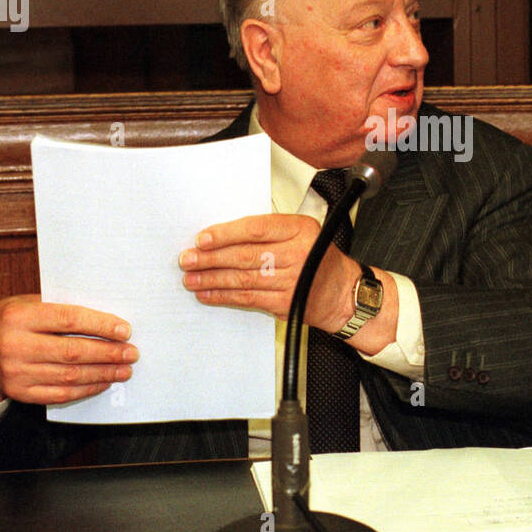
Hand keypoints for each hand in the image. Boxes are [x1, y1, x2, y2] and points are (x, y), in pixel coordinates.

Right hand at [0, 294, 135, 406]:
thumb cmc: (8, 322)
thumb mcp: (25, 303)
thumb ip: (59, 308)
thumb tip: (105, 318)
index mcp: (19, 317)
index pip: (68, 319)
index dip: (100, 325)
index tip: (124, 330)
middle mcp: (15, 346)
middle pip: (73, 352)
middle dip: (108, 353)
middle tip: (131, 352)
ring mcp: (16, 373)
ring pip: (70, 375)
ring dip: (103, 373)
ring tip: (124, 369)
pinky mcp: (20, 393)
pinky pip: (60, 393)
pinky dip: (86, 388)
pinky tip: (103, 381)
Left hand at [178, 213, 357, 334]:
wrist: (343, 293)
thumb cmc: (318, 259)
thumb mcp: (303, 233)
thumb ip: (270, 231)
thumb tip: (223, 237)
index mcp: (300, 230)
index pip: (256, 229)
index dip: (226, 234)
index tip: (203, 238)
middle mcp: (298, 254)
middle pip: (245, 255)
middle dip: (211, 258)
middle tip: (188, 259)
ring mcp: (292, 280)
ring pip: (243, 279)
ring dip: (212, 279)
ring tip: (191, 278)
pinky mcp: (284, 303)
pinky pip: (247, 299)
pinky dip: (224, 296)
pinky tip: (208, 293)